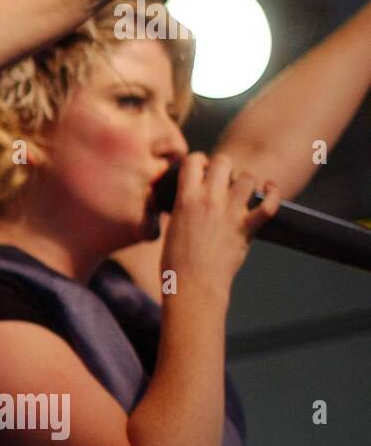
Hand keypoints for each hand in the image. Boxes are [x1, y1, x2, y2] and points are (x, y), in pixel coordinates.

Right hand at [159, 152, 280, 295]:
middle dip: (224, 166)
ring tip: (243, 187)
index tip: (201, 169)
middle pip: (223, 161)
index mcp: (185, 199)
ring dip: (246, 179)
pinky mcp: (246, 228)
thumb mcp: (172, 226)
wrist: (192, 285)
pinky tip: (271, 188)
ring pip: (248, 177)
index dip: (199, 160)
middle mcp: (208, 200)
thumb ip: (185, 208)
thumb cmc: (176, 262)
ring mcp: (230, 213)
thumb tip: (191, 200)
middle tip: (223, 178)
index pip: (193, 161)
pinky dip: (273, 194)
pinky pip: (269, 204)